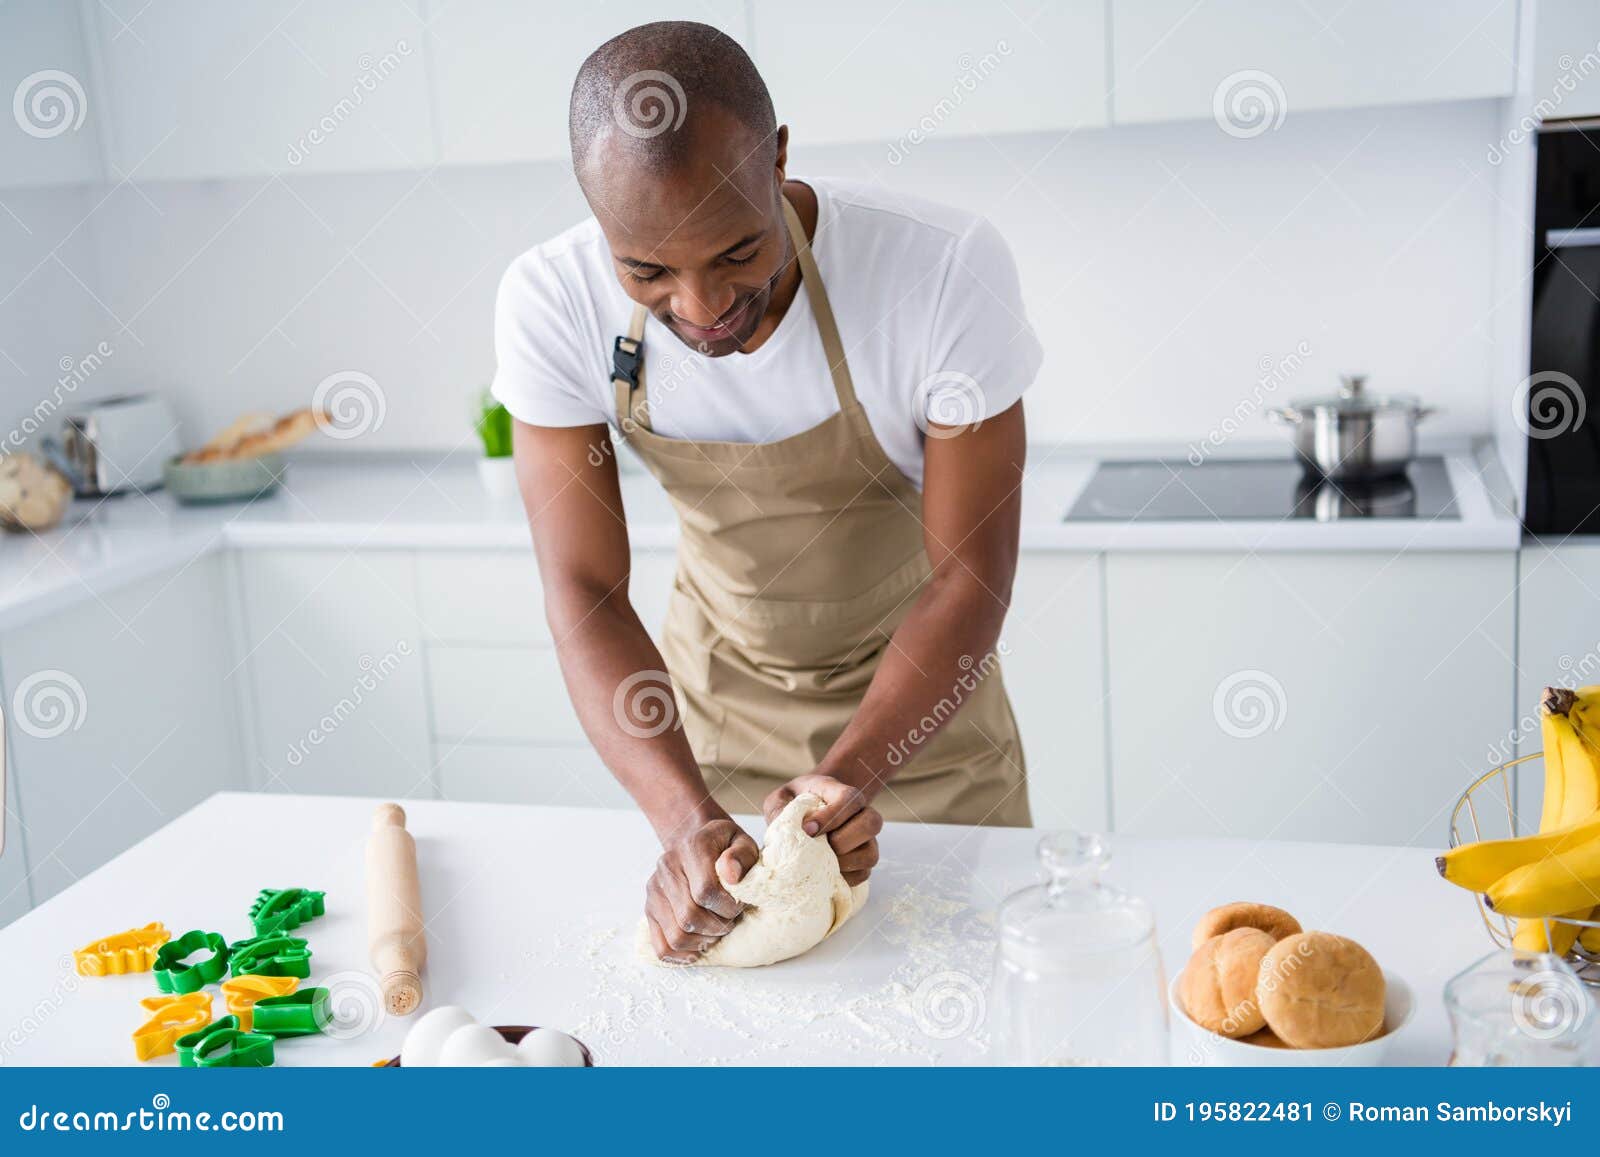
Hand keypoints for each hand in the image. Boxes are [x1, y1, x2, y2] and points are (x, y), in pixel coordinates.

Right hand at [644, 817, 758, 962]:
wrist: (693, 839)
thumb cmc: (723, 846)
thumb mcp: (742, 842)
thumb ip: (742, 856)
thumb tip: (731, 875)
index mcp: (692, 848)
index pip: (706, 891)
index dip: (728, 907)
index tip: (739, 905)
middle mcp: (667, 867)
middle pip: (690, 917)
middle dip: (718, 927)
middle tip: (730, 919)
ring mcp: (654, 890)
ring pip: (676, 936)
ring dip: (702, 941)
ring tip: (715, 930)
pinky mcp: (650, 909)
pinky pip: (661, 946)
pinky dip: (681, 956)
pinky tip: (698, 948)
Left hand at [763, 773, 882, 887]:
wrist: (805, 815)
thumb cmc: (792, 805)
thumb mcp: (782, 799)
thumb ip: (780, 807)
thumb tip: (782, 827)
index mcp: (840, 793)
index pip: (849, 799)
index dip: (831, 816)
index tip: (807, 829)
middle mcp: (860, 813)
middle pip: (871, 823)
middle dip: (843, 840)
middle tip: (818, 846)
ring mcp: (865, 839)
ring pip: (871, 853)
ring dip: (846, 862)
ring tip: (822, 862)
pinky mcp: (862, 860)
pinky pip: (864, 874)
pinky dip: (846, 878)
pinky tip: (826, 873)